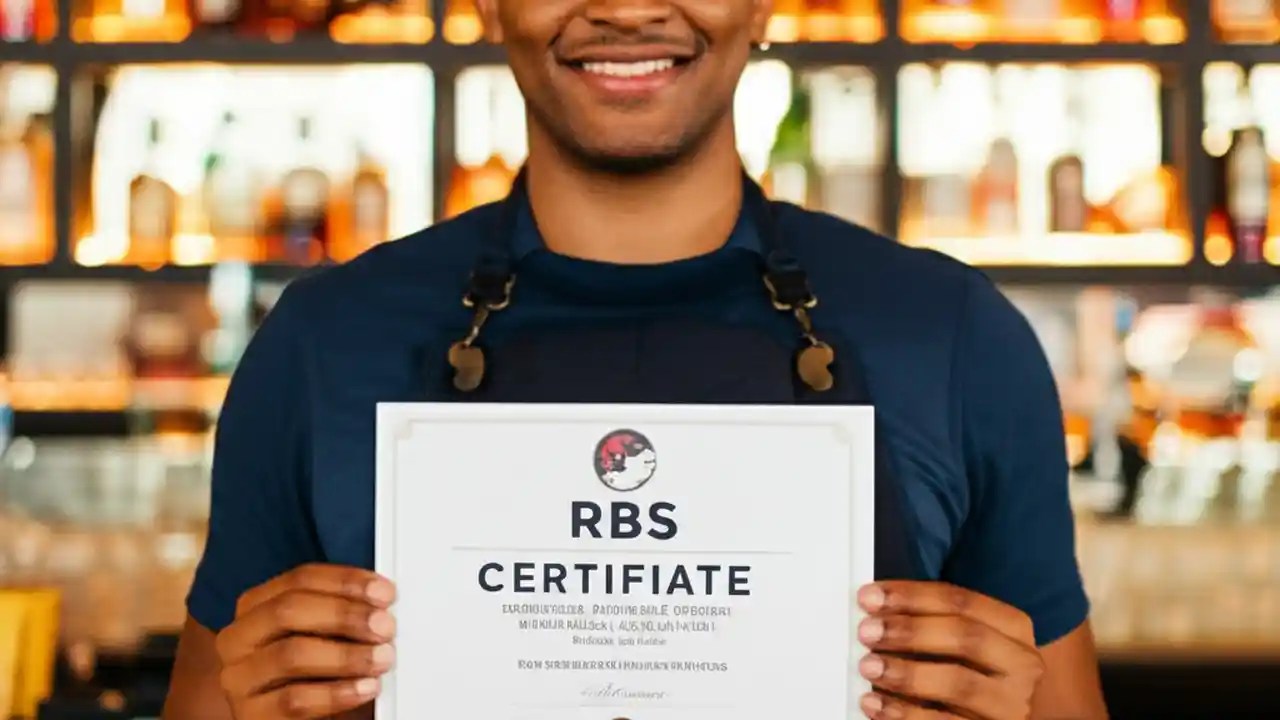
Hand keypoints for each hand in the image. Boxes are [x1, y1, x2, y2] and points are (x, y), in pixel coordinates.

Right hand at [215, 563, 396, 718]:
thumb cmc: (314, 673)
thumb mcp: (324, 636)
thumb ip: (342, 614)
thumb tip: (382, 600)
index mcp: (255, 607)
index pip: (299, 580)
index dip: (345, 582)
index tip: (385, 593)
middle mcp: (238, 639)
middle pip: (288, 611)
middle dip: (343, 615)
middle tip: (385, 626)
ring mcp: (239, 679)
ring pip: (291, 654)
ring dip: (346, 655)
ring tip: (382, 659)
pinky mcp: (252, 716)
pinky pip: (295, 700)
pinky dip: (337, 692)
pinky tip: (366, 688)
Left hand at [855, 581, 1044, 719]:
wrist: (994, 718)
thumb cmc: (972, 675)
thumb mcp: (962, 645)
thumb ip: (929, 624)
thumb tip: (875, 611)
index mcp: (1013, 629)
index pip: (963, 601)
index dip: (913, 596)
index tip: (870, 596)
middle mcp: (1022, 666)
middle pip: (967, 637)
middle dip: (911, 631)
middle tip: (867, 631)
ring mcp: (1011, 705)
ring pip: (960, 683)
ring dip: (907, 673)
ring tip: (868, 667)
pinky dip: (905, 714)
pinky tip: (876, 706)